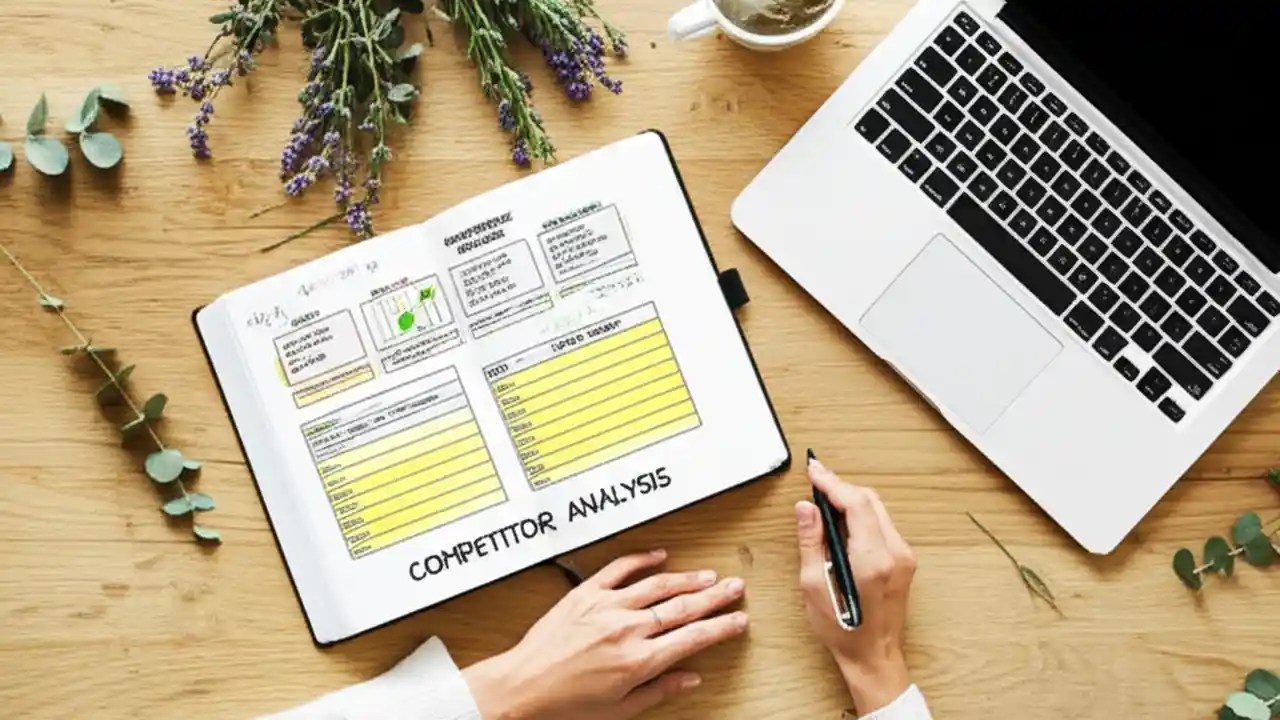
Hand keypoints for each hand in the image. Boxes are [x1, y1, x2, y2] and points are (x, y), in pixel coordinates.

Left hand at [462, 549, 747, 719]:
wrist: (522, 687)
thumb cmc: (566, 704)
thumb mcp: (620, 710)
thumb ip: (660, 691)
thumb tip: (691, 677)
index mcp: (638, 661)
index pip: (693, 638)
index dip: (721, 627)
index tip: (739, 620)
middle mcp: (627, 629)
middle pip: (682, 607)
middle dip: (714, 597)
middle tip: (736, 588)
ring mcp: (606, 607)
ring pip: (657, 585)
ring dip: (687, 578)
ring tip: (708, 575)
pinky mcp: (585, 593)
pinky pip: (619, 568)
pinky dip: (642, 559)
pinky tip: (660, 555)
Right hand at [795, 457, 916, 714]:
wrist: (873, 655)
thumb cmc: (843, 630)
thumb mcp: (814, 586)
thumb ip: (811, 542)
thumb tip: (806, 509)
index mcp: (872, 560)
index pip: (856, 503)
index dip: (832, 482)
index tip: (814, 470)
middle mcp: (895, 554)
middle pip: (869, 501)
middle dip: (841, 488)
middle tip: (815, 482)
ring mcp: (904, 557)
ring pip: (877, 510)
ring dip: (851, 501)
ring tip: (824, 502)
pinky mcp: (904, 560)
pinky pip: (882, 525)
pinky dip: (861, 517)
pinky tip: (841, 523)